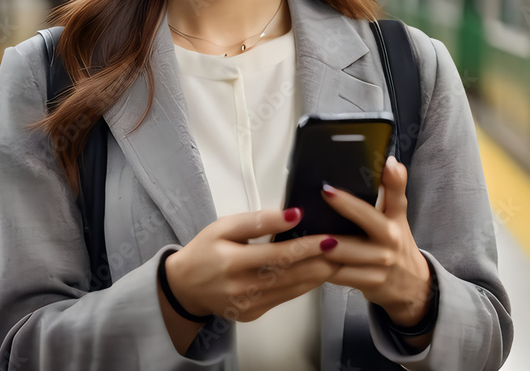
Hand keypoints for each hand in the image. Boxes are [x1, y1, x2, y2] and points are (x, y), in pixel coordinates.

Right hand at [163, 208, 338, 321]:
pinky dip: (303, 286)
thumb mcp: (225, 226)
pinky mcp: (252, 315)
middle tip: (345, 251)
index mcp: (232, 262)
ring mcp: (247, 305)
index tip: (329, 238)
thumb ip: (259, 220)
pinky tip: (318, 274)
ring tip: (338, 261)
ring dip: (317, 276)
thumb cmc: (205, 250)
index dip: (306, 247)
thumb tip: (294, 214)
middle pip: (289, 275)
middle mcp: (240, 288)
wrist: (185, 287)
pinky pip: (284, 299)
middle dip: (320, 263)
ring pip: (291, 290)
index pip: (277, 254)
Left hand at [319, 156, 433, 326]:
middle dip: (344, 204)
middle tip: (325, 191)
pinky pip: (337, 272)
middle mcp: (390, 237)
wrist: (409, 285)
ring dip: (319, 240)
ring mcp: (380, 262)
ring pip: (343, 248)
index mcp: (396, 217)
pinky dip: (319, 265)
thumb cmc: (394, 243)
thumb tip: (390, 160)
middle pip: (365, 216)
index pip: (397, 194)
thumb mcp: (396, 216)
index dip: (393, 178)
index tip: (388, 163)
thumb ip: (392, 189)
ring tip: (300, 225)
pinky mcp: (369, 281)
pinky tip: (303, 256)